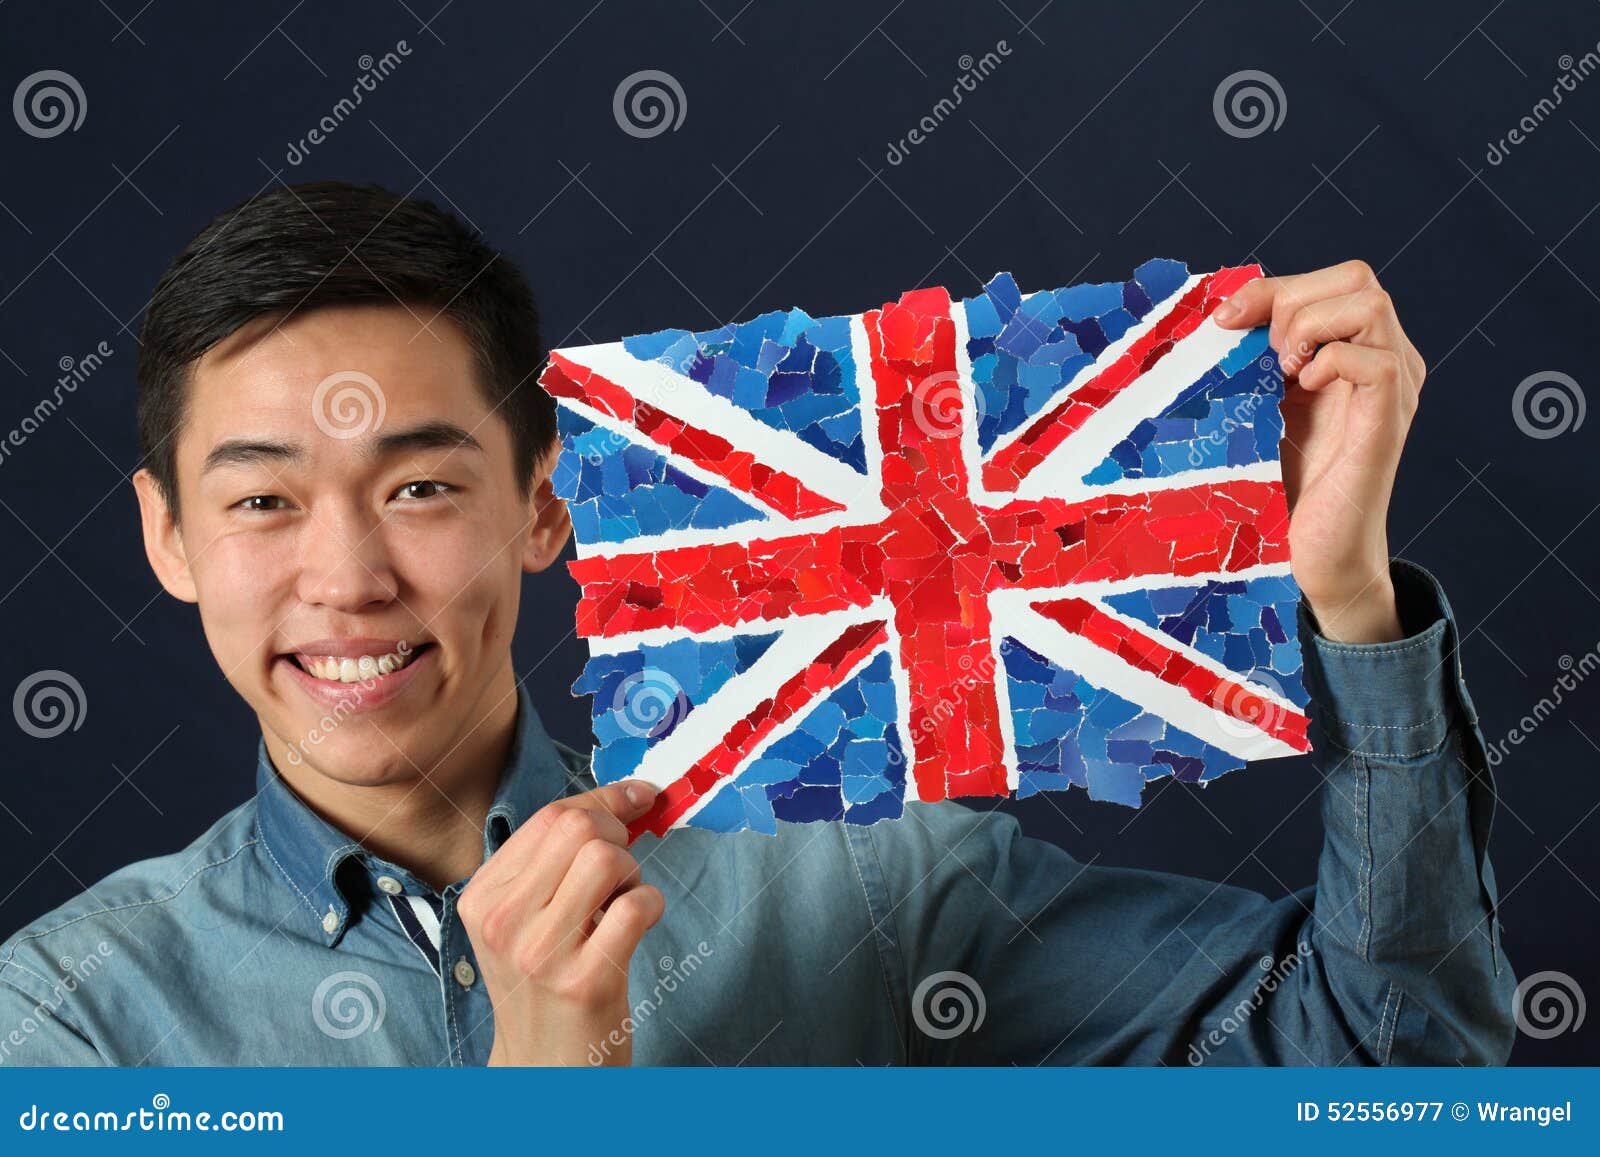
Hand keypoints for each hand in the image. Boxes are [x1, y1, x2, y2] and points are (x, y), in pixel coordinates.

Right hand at [457, 780, 663, 1065]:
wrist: (546, 1071)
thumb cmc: (547, 985)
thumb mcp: (525, 920)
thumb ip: (556, 861)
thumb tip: (627, 795)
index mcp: (482, 898)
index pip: (550, 816)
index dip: (604, 800)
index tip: (637, 797)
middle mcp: (503, 922)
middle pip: (578, 827)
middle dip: (617, 834)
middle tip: (620, 871)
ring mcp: (542, 953)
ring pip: (607, 859)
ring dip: (632, 874)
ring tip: (619, 906)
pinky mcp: (585, 982)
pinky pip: (638, 905)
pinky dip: (651, 905)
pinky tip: (636, 928)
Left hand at [1214, 260, 1424, 642]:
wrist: (1312, 556)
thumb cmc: (1281, 487)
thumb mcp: (1260, 408)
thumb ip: (1253, 362)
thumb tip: (1215, 318)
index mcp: (1353, 353)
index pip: (1330, 281)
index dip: (1273, 288)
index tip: (1222, 320)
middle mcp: (1383, 362)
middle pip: (1357, 278)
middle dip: (1293, 299)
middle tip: (1262, 354)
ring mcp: (1392, 391)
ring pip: (1371, 304)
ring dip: (1310, 326)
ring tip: (1283, 371)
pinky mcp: (1388, 422)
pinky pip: (1376, 361)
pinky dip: (1332, 361)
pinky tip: (1303, 390)